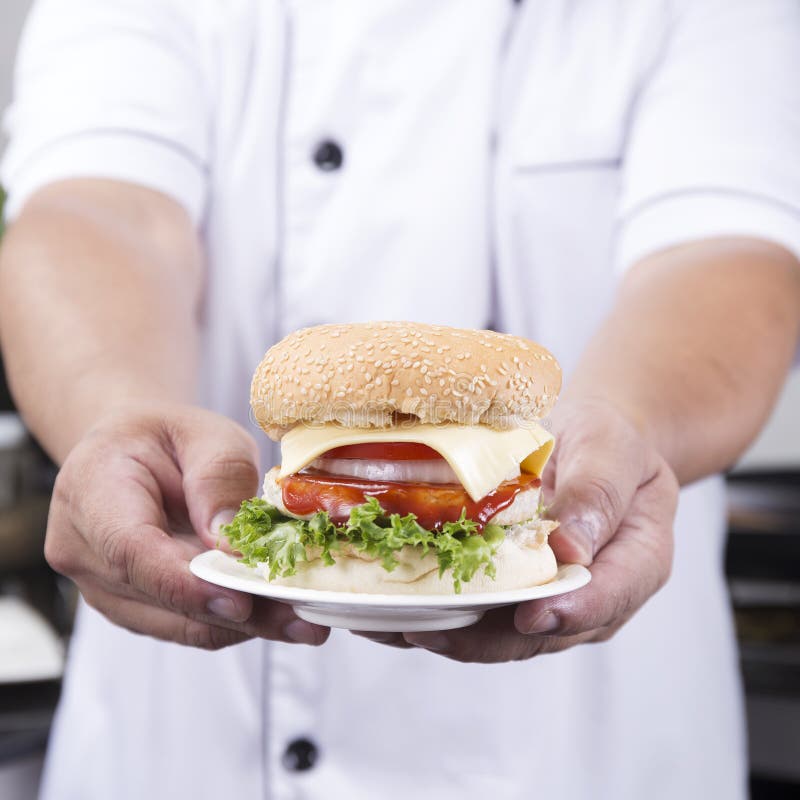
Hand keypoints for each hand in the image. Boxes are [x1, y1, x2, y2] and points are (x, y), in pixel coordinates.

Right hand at [45, 404, 329, 649]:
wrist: (132, 452)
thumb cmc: (168, 437)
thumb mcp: (205, 435)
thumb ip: (218, 480)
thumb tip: (233, 547)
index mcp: (92, 490)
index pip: (131, 551)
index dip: (186, 584)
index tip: (241, 602)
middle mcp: (83, 550)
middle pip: (159, 598)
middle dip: (235, 614)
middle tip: (303, 618)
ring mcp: (102, 586)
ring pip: (175, 624)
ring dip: (243, 627)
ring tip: (304, 622)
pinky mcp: (133, 606)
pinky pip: (183, 625)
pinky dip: (233, 624)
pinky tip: (280, 616)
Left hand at [365, 399, 677, 661]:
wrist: (590, 445)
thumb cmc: (608, 442)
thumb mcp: (613, 451)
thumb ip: (597, 494)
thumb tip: (570, 551)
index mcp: (633, 565)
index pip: (605, 599)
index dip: (565, 613)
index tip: (527, 615)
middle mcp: (590, 597)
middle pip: (538, 633)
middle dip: (479, 639)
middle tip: (425, 630)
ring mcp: (547, 599)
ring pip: (497, 633)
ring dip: (442, 631)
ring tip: (386, 623)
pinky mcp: (512, 591)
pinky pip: (475, 610)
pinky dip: (433, 610)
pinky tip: (387, 606)